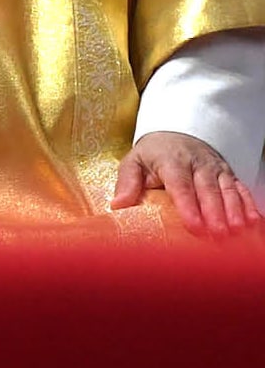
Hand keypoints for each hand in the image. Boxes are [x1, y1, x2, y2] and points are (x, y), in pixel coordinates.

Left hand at [111, 130, 263, 238]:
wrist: (176, 132)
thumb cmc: (153, 154)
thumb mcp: (134, 161)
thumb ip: (127, 182)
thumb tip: (118, 205)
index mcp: (171, 161)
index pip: (180, 185)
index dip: (188, 206)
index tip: (193, 226)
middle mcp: (197, 163)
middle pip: (207, 190)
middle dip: (214, 213)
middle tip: (217, 235)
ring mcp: (216, 168)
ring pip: (227, 189)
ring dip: (234, 210)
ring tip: (237, 230)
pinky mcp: (228, 173)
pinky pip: (241, 188)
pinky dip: (248, 204)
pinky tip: (253, 221)